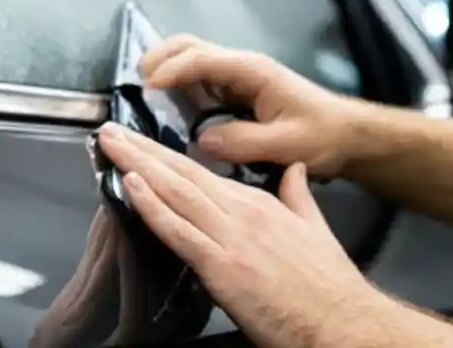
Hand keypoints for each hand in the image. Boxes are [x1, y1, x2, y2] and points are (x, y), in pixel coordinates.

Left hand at [97, 123, 384, 347]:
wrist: (345, 322)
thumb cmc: (329, 285)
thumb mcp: (315, 228)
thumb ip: (297, 196)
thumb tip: (293, 171)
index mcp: (258, 203)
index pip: (200, 171)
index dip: (163, 155)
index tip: (137, 141)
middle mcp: (241, 213)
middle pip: (181, 173)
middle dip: (141, 150)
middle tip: (107, 131)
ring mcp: (231, 238)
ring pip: (175, 193)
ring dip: (137, 166)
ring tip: (109, 146)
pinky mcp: (224, 268)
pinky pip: (180, 232)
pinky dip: (152, 207)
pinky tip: (130, 186)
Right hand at [142, 34, 365, 177]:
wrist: (347, 136)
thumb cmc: (321, 136)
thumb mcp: (286, 143)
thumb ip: (242, 141)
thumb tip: (201, 139)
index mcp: (251, 71)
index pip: (203, 59)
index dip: (173, 70)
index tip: (148, 86)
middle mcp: (240, 66)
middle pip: (190, 46)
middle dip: (160, 57)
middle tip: (136, 80)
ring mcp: (236, 77)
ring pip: (191, 59)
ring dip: (165, 68)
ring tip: (142, 93)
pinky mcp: (234, 91)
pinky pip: (198, 80)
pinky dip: (176, 85)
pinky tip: (165, 105)